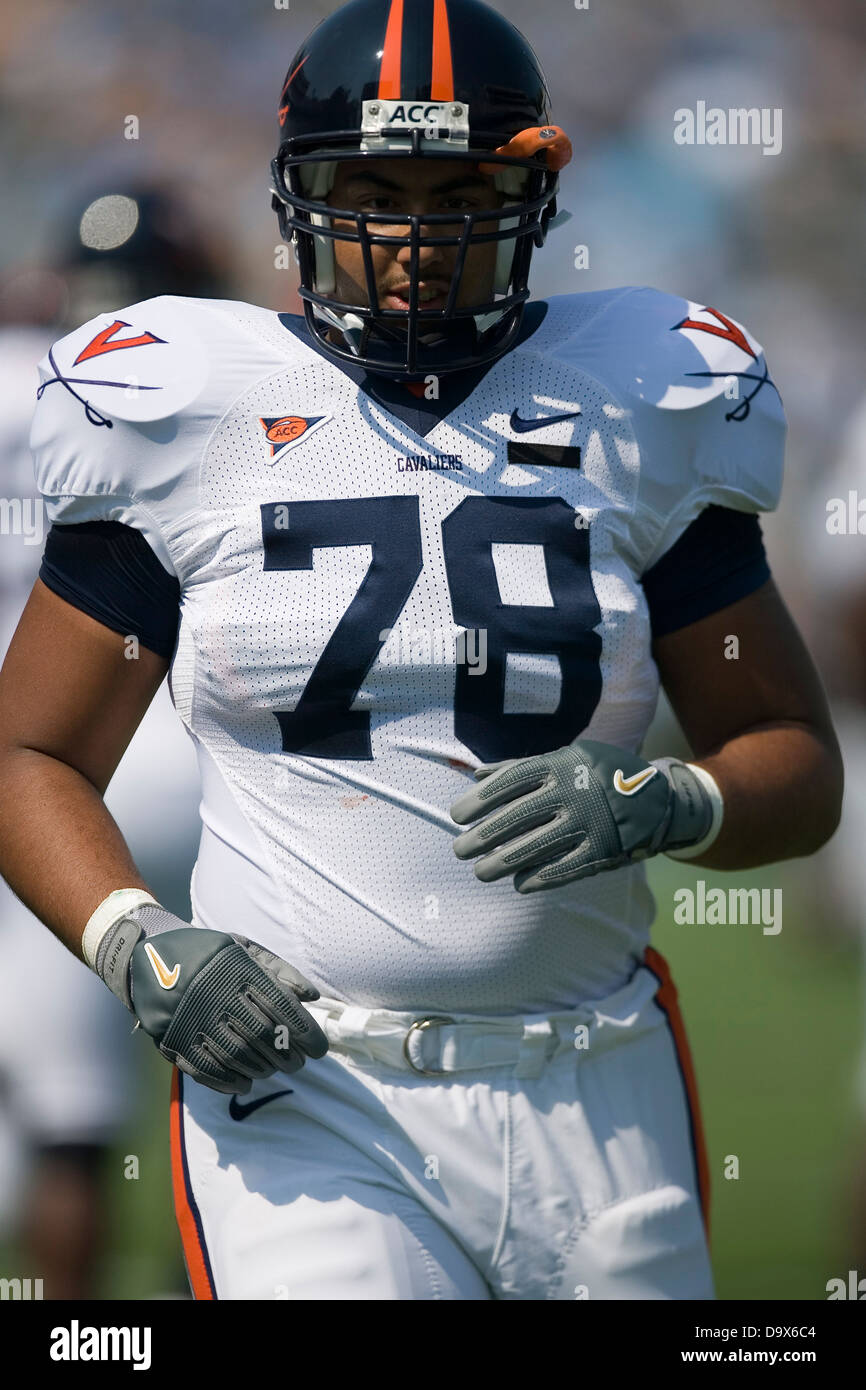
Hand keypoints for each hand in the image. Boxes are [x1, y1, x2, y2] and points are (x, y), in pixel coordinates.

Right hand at [95, 902, 328, 1092]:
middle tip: (299, 1063)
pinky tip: (245, 1083)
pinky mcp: (171, 1038)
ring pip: (236, 1056)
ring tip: (274, 1070)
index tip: (320, 1049)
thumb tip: (313, 997)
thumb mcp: (243, 948)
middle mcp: (214, 994)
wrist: (146, 954)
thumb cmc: (208, 953)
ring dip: (262, 1069)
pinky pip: (204, 1069)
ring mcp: (190, 1019)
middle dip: (287, 1055)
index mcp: (235, 969)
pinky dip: (228, 1082)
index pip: (280, 1007)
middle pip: (261, 1036)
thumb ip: (280, 970)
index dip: (305, 1033)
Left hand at [449, 740, 714, 892]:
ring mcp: (589, 824)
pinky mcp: (603, 852)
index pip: (509, 782)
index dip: (479, 800)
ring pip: (534, 848)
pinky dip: (538, 878)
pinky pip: (563, 869)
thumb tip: (476, 775)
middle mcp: (572, 793)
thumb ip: (522, 766)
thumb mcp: (566, 758)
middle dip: (482, 837)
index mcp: (560, 765)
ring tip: (481, 871)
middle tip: (459, 850)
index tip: (456, 816)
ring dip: (502, 863)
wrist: (659, 800)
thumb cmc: (599, 775)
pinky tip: (520, 883)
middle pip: (515, 818)